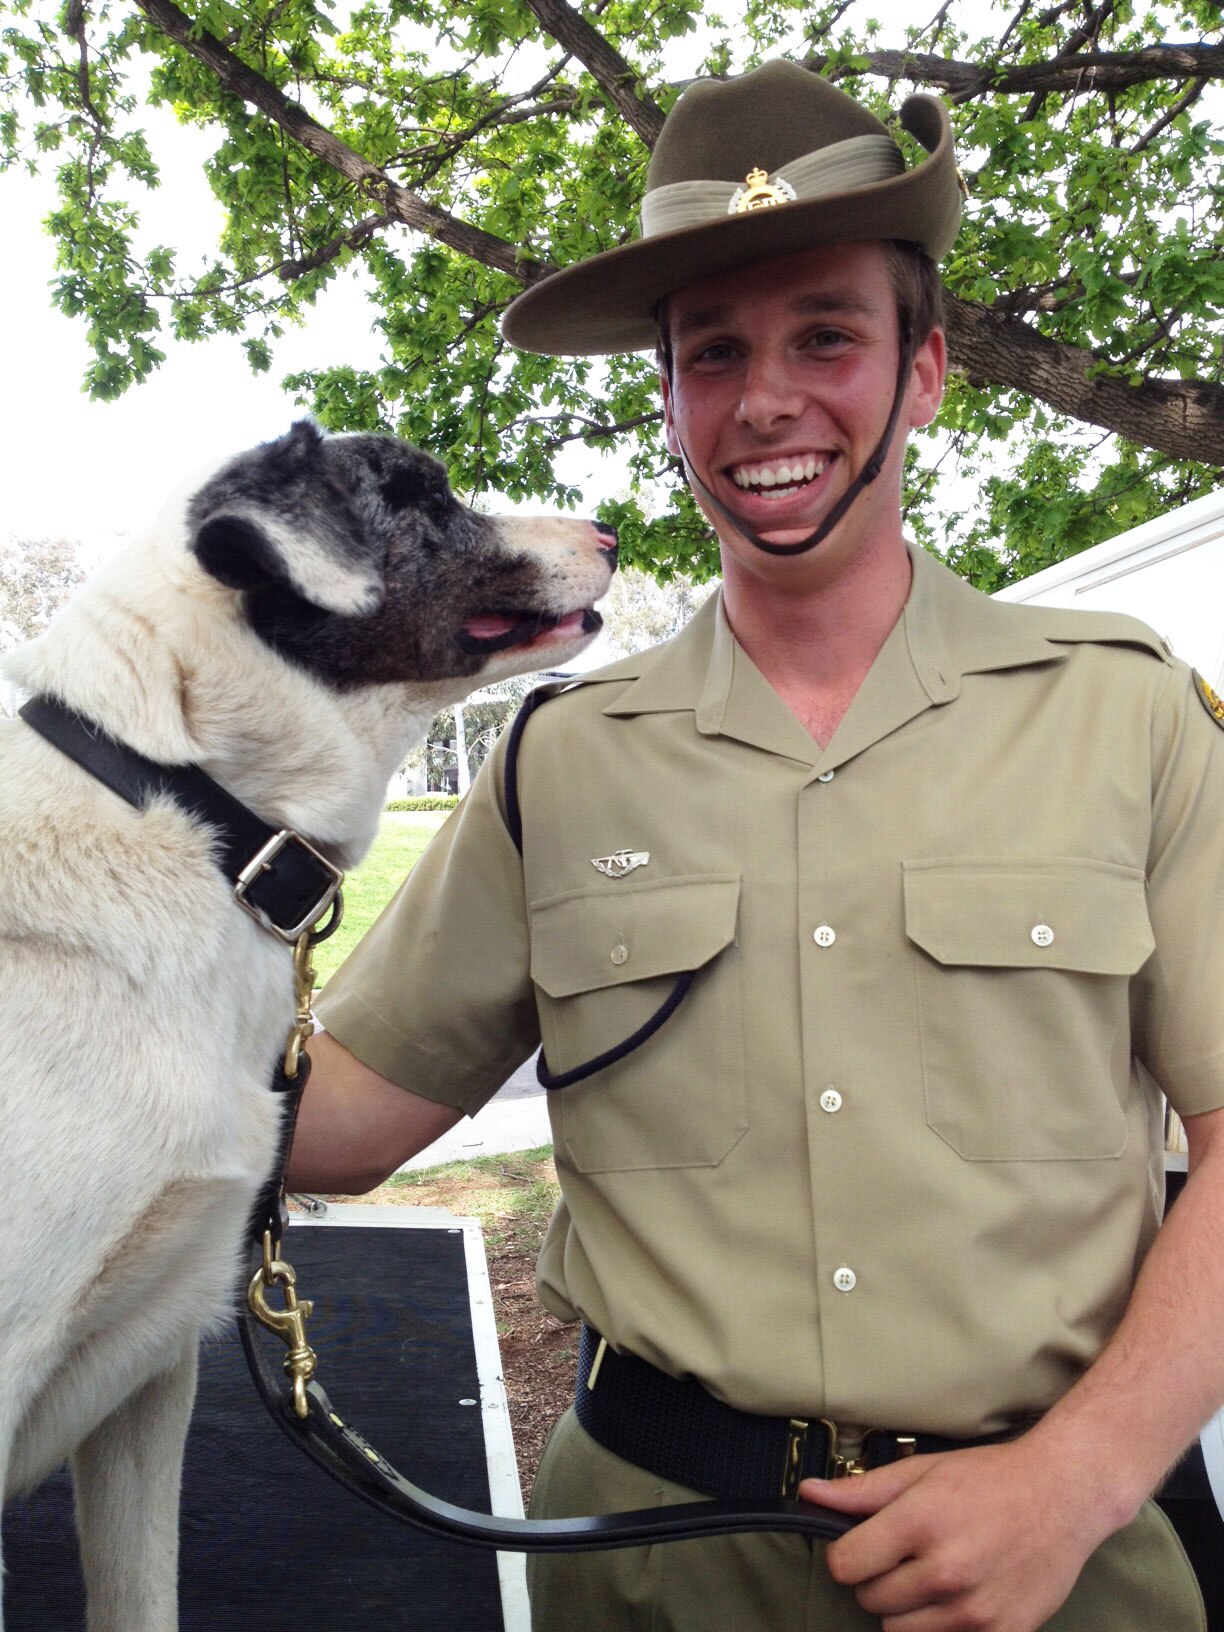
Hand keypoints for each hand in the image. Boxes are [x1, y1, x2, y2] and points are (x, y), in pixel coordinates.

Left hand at [800, 1438, 1122, 1631]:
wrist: (1063, 1495)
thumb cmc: (991, 1479)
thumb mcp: (921, 1470)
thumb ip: (861, 1491)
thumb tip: (810, 1494)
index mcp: (919, 1523)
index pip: (844, 1566)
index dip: (846, 1555)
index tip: (861, 1547)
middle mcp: (944, 1570)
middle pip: (870, 1600)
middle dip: (878, 1578)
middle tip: (905, 1555)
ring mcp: (973, 1609)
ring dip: (906, 1609)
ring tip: (931, 1575)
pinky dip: (940, 1628)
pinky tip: (956, 1598)